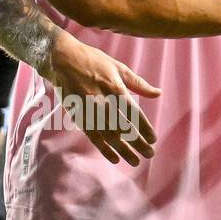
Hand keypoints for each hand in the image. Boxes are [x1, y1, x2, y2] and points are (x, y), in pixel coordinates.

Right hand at [47, 33, 159, 166]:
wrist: (61, 58)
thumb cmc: (92, 60)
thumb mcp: (117, 67)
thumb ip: (138, 83)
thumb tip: (158, 93)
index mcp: (114, 86)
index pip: (133, 112)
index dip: (144, 127)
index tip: (153, 139)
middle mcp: (101, 99)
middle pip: (122, 126)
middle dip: (137, 142)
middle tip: (149, 154)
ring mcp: (87, 108)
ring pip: (107, 134)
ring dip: (122, 149)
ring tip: (134, 160)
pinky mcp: (77, 113)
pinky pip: (91, 135)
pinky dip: (103, 148)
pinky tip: (114, 157)